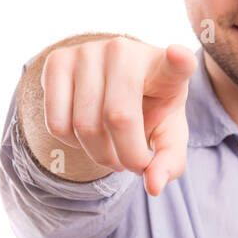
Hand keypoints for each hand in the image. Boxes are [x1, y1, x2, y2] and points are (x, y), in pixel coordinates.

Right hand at [40, 36, 196, 195]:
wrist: (112, 82)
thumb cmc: (147, 108)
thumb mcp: (167, 133)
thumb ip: (169, 161)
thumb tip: (153, 187)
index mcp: (163, 67)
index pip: (175, 63)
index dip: (179, 61)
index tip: (180, 56)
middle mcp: (125, 51)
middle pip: (118, 118)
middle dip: (126, 157)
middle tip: (132, 165)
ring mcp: (87, 51)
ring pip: (83, 125)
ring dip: (99, 155)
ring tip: (112, 152)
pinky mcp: (57, 60)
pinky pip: (56, 123)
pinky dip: (72, 144)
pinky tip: (86, 135)